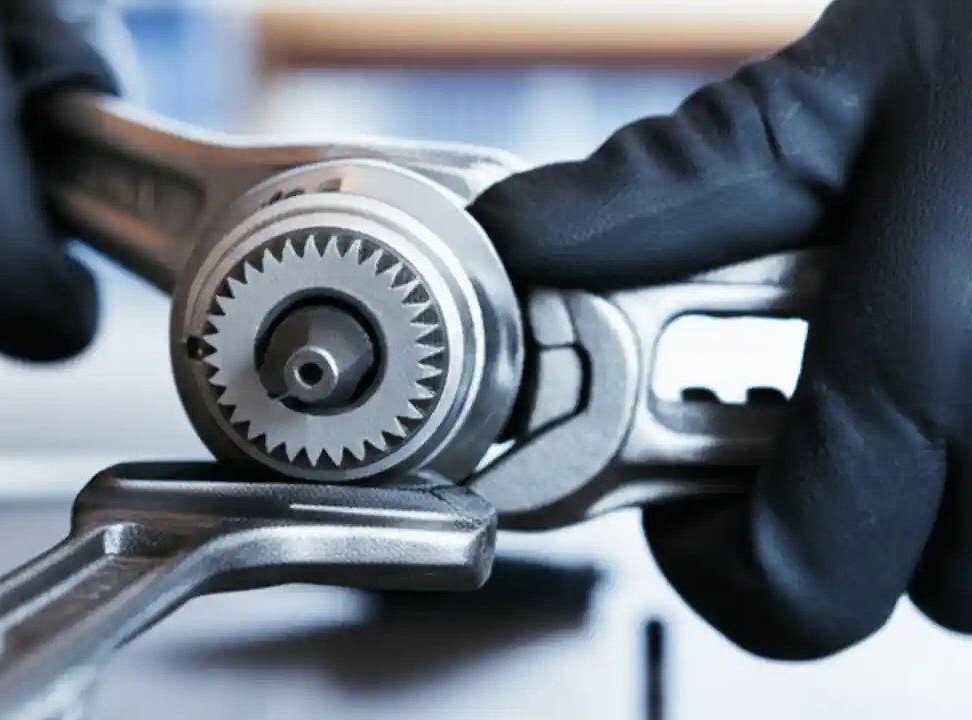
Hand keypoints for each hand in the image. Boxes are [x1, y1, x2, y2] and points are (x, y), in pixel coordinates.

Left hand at [470, 0, 971, 658]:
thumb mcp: (856, 83)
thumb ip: (683, 185)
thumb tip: (532, 242)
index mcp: (945, 339)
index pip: (799, 575)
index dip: (710, 559)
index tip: (683, 493)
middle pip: (915, 589)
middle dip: (844, 515)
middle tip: (816, 416)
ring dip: (949, 492)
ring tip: (931, 364)